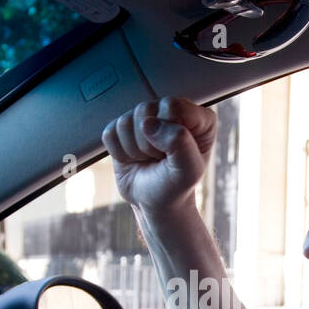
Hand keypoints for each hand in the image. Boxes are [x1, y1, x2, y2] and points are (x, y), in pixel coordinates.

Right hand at [102, 97, 215, 217]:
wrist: (156, 202)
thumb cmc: (176, 186)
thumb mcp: (189, 170)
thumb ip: (179, 142)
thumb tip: (148, 123)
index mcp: (198, 118)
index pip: (172, 106)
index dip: (167, 131)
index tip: (174, 153)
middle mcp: (171, 112)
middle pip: (144, 110)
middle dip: (148, 143)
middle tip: (159, 159)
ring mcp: (145, 118)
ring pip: (125, 122)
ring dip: (134, 150)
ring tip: (148, 159)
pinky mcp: (122, 129)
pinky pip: (110, 133)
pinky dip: (120, 153)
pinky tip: (134, 159)